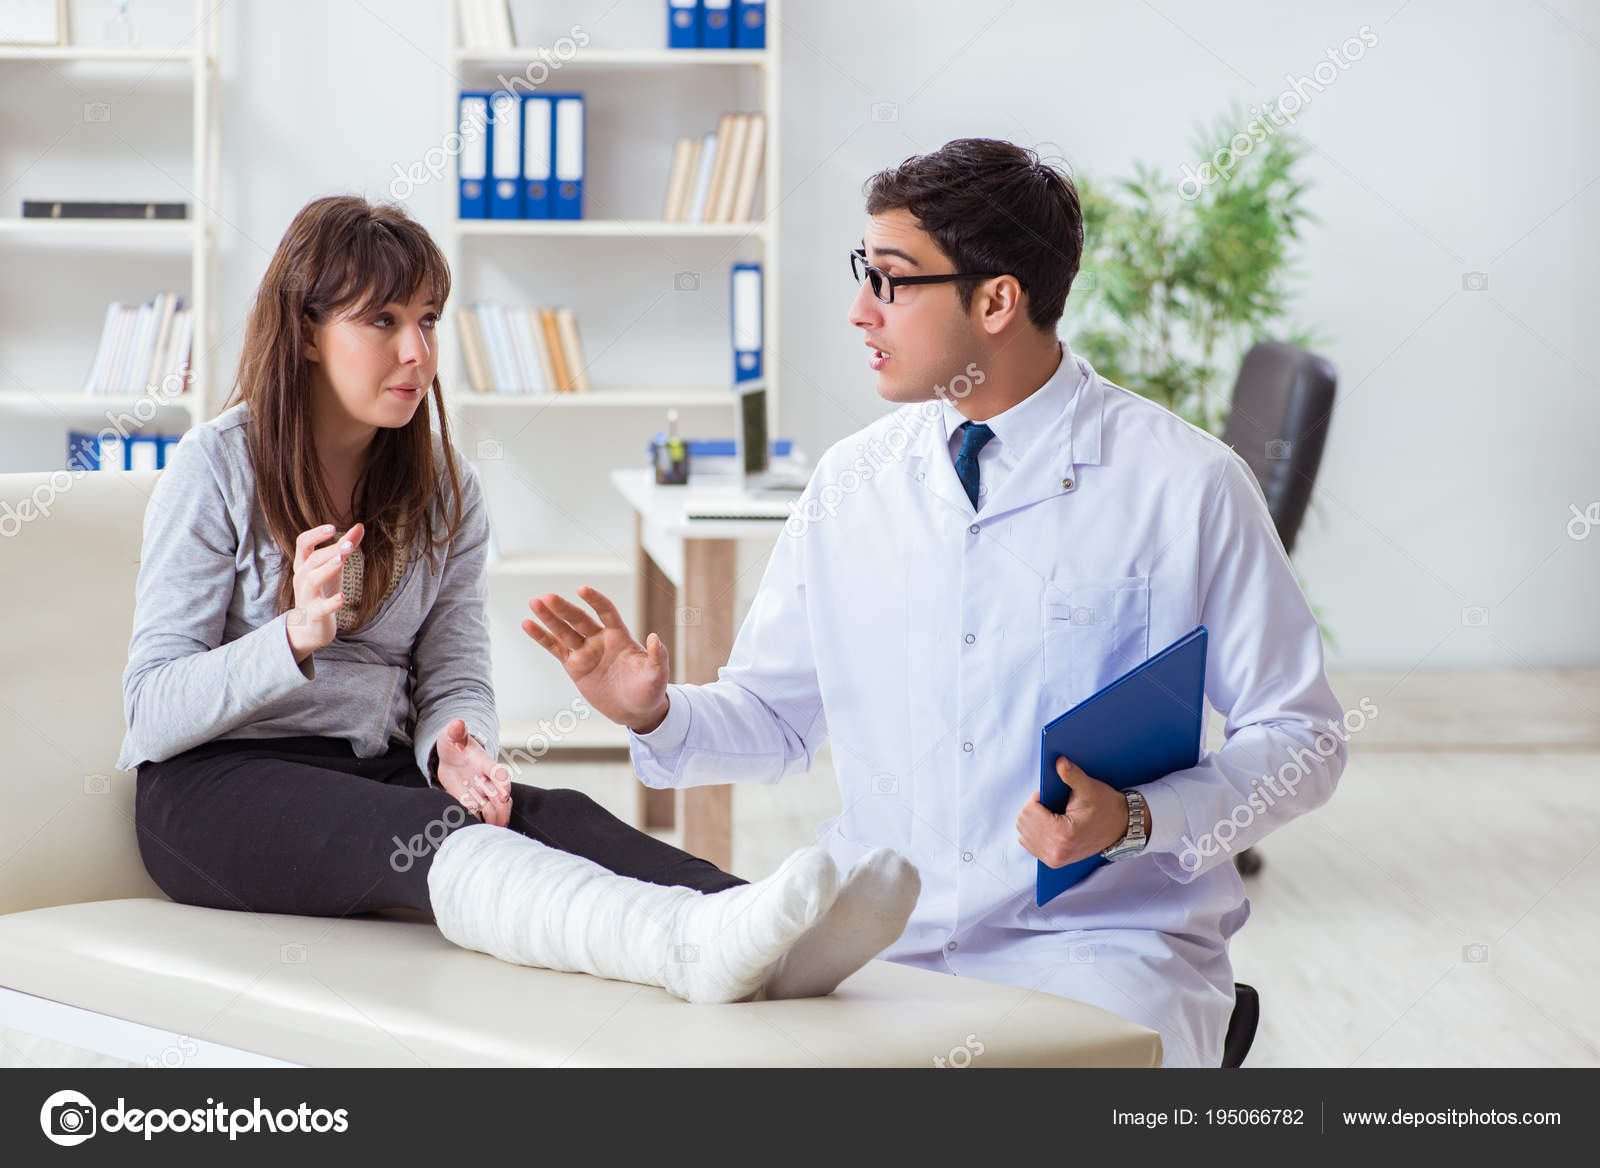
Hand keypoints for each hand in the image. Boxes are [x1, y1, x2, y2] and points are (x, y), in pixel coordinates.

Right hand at [285, 521, 364, 662]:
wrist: (310, 626)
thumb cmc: (323, 591)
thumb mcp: (334, 567)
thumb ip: (345, 546)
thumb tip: (360, 526)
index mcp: (304, 564)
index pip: (302, 543)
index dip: (315, 534)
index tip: (333, 528)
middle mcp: (302, 578)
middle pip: (312, 560)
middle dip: (330, 550)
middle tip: (348, 544)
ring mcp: (307, 596)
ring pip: (312, 580)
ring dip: (327, 569)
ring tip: (341, 561)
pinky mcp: (315, 614)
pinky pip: (321, 608)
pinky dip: (331, 603)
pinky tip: (342, 598)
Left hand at [434, 718, 510, 826]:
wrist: (449, 757)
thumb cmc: (454, 744)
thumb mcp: (452, 736)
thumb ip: (455, 731)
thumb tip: (457, 723)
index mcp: (486, 763)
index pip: (500, 774)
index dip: (504, 784)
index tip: (504, 795)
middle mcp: (487, 780)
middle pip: (502, 796)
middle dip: (502, 808)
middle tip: (499, 821)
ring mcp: (481, 791)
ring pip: (494, 808)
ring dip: (494, 818)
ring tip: (492, 830)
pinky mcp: (471, 801)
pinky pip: (478, 814)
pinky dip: (479, 822)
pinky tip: (476, 831)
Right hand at [521, 586, 671, 732]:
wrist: (636, 711)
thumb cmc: (650, 690)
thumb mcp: (658, 675)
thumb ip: (658, 656)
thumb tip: (655, 638)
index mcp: (621, 637)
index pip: (606, 612)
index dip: (595, 600)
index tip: (582, 589)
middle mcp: (601, 640)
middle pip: (579, 619)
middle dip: (564, 608)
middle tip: (547, 597)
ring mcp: (586, 651)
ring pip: (564, 631)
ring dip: (549, 617)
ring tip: (534, 603)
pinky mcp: (574, 666)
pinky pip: (555, 649)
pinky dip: (541, 637)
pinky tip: (527, 624)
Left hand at [1016, 757, 1144, 866]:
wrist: (1120, 828)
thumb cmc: (1106, 808)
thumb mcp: (1090, 788)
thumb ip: (1072, 775)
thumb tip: (1059, 761)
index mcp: (1063, 835)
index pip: (1029, 811)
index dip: (1037, 797)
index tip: (1050, 793)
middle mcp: (1056, 851)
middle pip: (1023, 822)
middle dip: (1033, 808)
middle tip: (1051, 803)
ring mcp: (1054, 859)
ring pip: (1023, 832)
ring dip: (1032, 819)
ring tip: (1051, 813)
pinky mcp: (1053, 862)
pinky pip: (1029, 842)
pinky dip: (1034, 830)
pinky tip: (1048, 823)